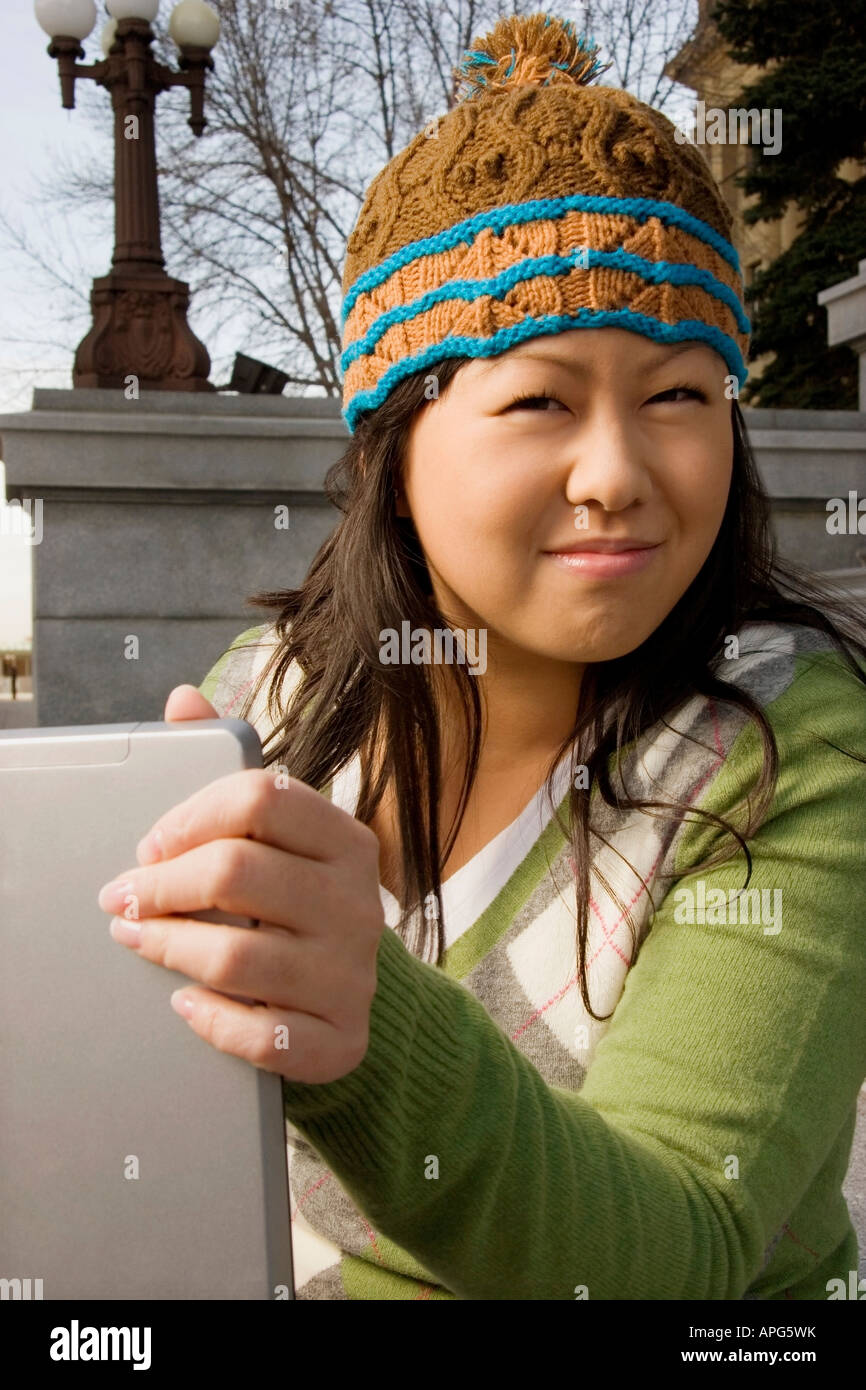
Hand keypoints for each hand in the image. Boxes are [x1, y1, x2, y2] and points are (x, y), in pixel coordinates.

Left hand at [95, 684, 385, 1083]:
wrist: (351, 994)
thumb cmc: (295, 902)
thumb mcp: (276, 835)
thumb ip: (227, 768)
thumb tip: (181, 700)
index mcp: (345, 839)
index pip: (261, 798)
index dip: (188, 817)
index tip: (150, 845)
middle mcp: (358, 904)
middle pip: (236, 874)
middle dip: (159, 887)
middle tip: (121, 899)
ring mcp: (353, 976)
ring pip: (237, 957)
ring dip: (167, 949)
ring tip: (137, 940)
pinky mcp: (340, 1042)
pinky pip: (261, 1036)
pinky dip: (210, 1021)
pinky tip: (185, 1002)